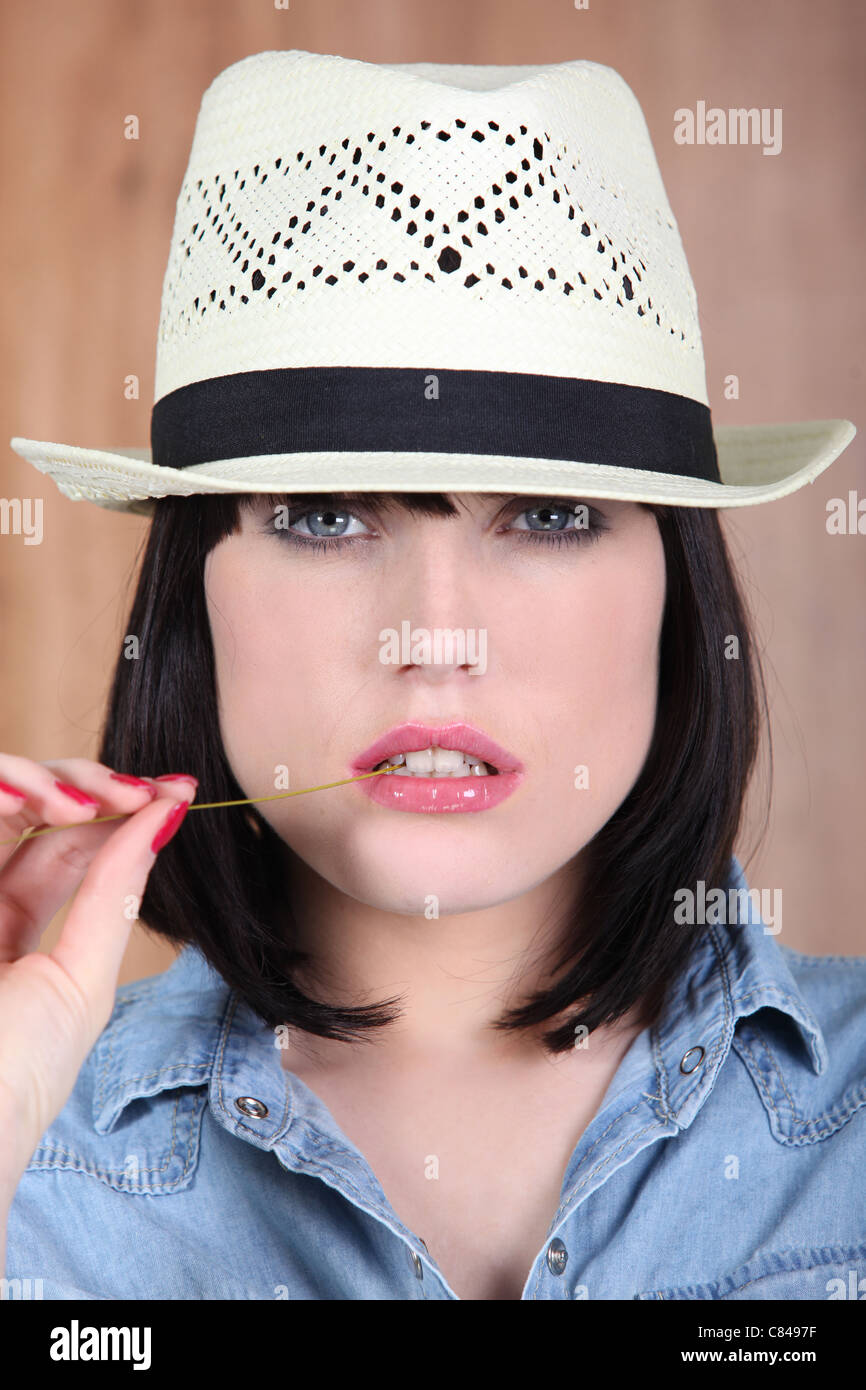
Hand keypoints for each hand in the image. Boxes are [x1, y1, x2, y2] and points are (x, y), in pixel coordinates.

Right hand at [0, 756, 196, 1200]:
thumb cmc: (13, 1080)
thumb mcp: (79, 980)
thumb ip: (115, 894)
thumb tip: (166, 818)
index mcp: (11, 930)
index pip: (65, 845)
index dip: (116, 810)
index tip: (178, 789)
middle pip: (27, 809)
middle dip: (85, 785)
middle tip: (135, 792)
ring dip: (40, 782)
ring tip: (84, 805)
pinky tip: (26, 799)